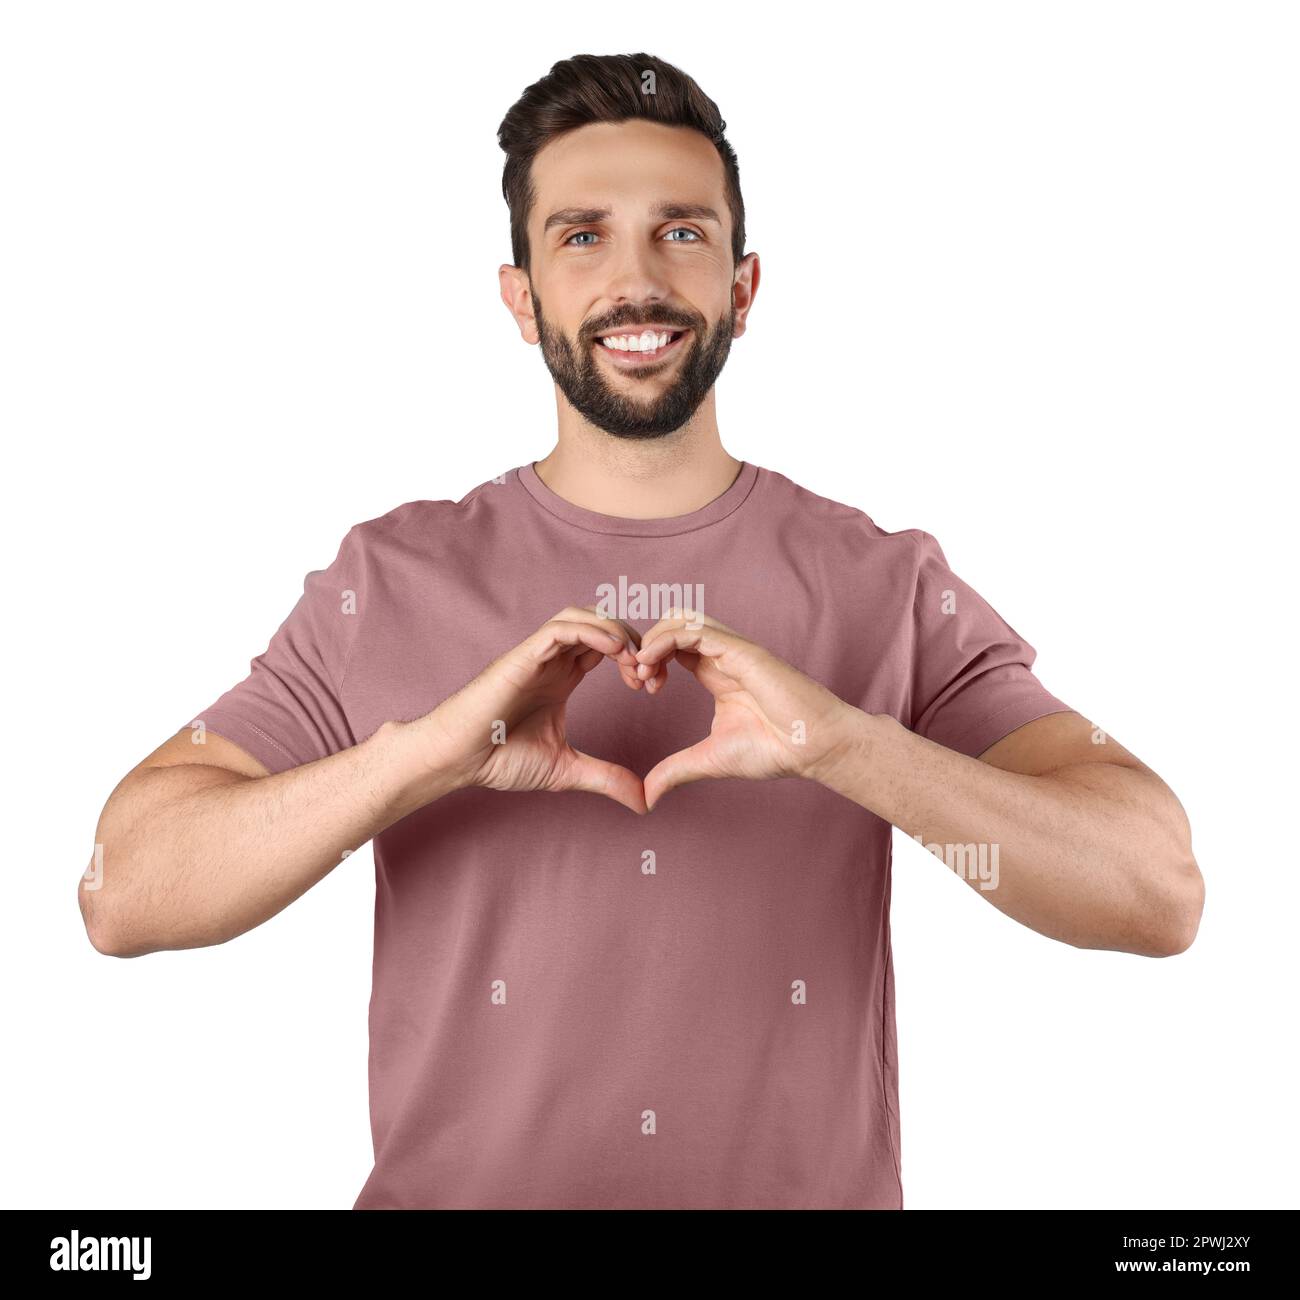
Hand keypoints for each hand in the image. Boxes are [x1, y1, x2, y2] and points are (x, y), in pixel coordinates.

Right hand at [423, 606, 664, 814]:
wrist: (458, 759)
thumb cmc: (499, 759)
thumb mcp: (566, 770)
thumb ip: (605, 778)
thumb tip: (643, 803)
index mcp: (563, 677)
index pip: (608, 647)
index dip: (636, 658)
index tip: (653, 687)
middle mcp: (552, 660)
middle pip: (601, 625)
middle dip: (634, 642)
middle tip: (651, 674)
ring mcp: (537, 655)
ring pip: (582, 617)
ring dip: (615, 631)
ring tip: (634, 660)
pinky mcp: (523, 656)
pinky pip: (561, 628)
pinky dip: (592, 630)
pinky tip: (615, 649)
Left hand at [632, 609, 861, 809]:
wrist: (814, 748)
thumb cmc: (775, 750)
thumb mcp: (710, 759)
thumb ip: (675, 770)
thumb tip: (646, 796)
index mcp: (716, 672)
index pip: (674, 645)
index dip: (650, 659)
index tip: (641, 688)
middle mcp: (723, 655)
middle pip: (674, 622)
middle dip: (647, 643)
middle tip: (637, 677)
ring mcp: (732, 649)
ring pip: (682, 618)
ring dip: (653, 639)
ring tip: (641, 670)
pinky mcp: (741, 651)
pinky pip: (695, 629)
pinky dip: (665, 640)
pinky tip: (652, 665)